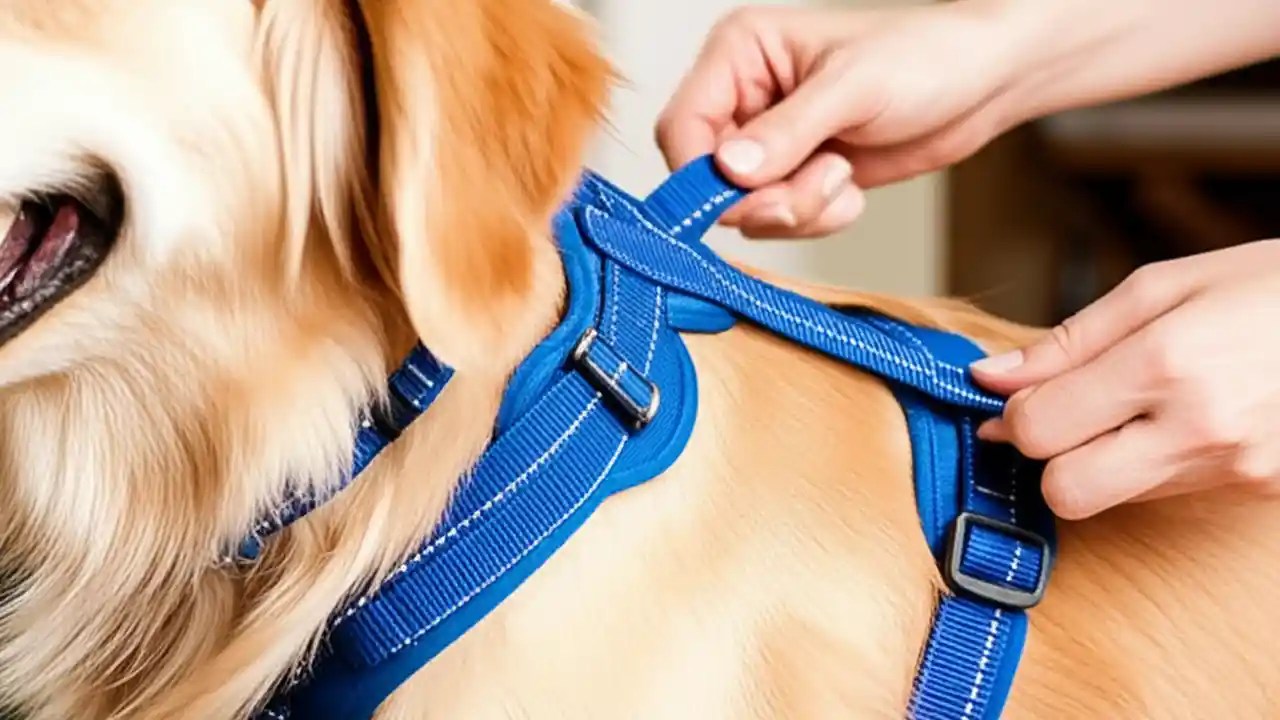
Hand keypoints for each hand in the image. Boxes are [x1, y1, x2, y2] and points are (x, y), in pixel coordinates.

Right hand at [654, 1, 1022, 237]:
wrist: (982, 84)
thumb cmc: (926, 58)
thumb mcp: (853, 90)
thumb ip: (786, 133)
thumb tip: (727, 170)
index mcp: (740, 52)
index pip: (682, 126)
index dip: (700, 174)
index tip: (739, 199)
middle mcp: (744, 96)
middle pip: (707, 177)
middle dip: (764, 197)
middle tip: (818, 183)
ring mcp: (768, 140)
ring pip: (744, 207)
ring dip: (798, 208)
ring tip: (842, 173)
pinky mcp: (794, 173)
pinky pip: (778, 220)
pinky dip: (818, 216)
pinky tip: (850, 184)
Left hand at [971, 240, 1279, 519]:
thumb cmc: (1270, 287)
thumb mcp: (1164, 287)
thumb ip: (1069, 341)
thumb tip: (990, 378)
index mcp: (1167, 362)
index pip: (1039, 428)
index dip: (1014, 413)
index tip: (1019, 394)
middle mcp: (1199, 428)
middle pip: (1065, 491)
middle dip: (1047, 458)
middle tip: (1060, 417)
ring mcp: (1232, 468)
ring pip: (1111, 499)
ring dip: (1095, 461)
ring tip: (1130, 406)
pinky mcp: (1254, 492)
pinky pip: (1161, 494)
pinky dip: (1145, 466)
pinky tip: (1172, 421)